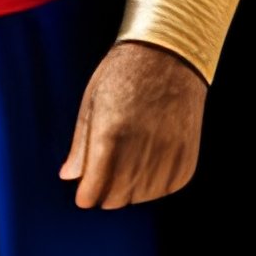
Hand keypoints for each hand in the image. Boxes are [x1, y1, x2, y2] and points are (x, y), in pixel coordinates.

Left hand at [60, 40, 207, 209]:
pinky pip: (166, 188)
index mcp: (110, 136)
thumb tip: (68, 176)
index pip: (93, 192)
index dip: (85, 194)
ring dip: (131, 188)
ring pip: (141, 197)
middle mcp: (141, 150)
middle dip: (105, 193)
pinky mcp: (187, 159)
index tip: (85, 191)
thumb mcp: (93, 102)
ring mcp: (168, 156)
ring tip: (128, 162)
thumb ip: (81, 145)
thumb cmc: (124, 74)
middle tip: (104, 175)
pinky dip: (156, 182)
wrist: (170, 55)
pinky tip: (150, 160)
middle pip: (116, 200)